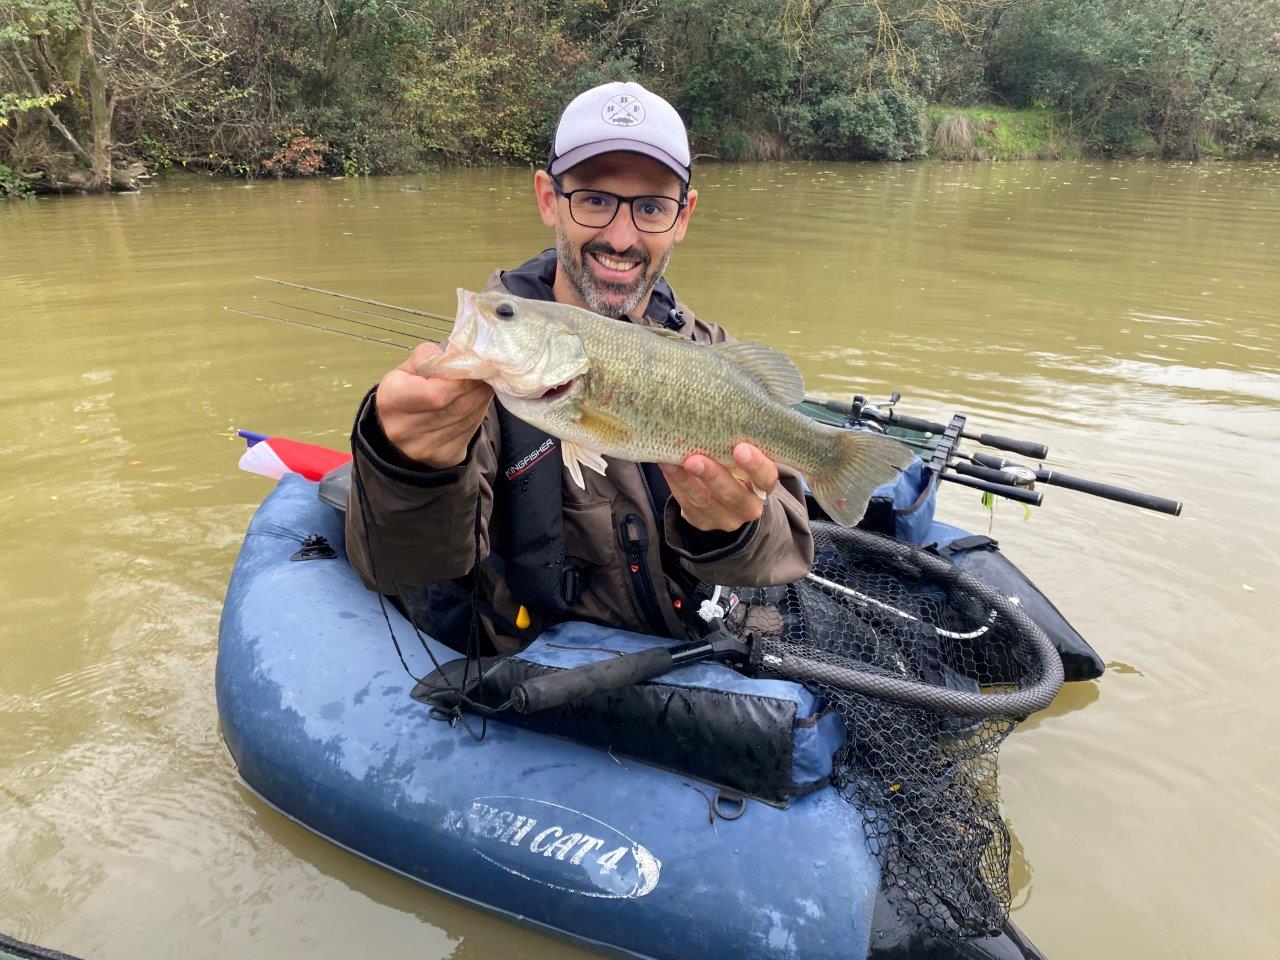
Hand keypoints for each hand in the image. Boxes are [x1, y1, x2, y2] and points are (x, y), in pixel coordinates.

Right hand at [375, 342, 492, 468]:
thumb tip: (456, 357)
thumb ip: (427, 357)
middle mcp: (403, 429)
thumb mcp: (407, 368)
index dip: (460, 379)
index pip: (435, 393)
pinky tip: (478, 403)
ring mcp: (422, 448)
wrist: (401, 427)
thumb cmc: (407, 390)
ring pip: (467, 419)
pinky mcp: (441, 457)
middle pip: (456, 406)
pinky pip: (469, 432)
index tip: (473, 366)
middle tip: (487, 373)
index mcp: (391, 400)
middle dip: (476, 387)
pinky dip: (479, 414)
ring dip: (482, 399)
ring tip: (485, 385)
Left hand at [660, 443, 779, 533]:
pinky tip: (667, 468)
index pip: (766, 478)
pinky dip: (676, 485)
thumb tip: (711, 418)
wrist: (724, 501)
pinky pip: (688, 505)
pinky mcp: (703, 522)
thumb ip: (733, 445)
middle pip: (733, 495)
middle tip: (694, 459)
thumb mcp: (741, 459)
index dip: (756, 465)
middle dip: (712, 476)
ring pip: (705, 501)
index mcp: (763, 486)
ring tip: (671, 462)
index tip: (741, 448)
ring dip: (686, 481)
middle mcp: (748, 506)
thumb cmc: (734, 467)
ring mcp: (726, 519)